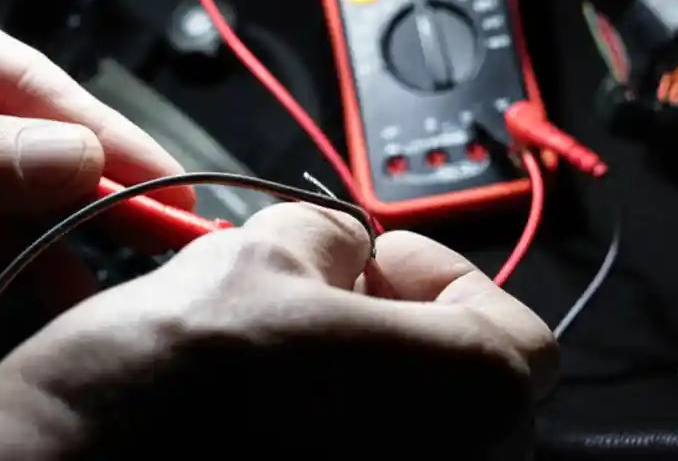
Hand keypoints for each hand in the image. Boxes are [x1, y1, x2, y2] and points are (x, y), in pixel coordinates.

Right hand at [0, 206, 556, 457]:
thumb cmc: (167, 380)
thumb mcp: (260, 254)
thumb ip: (333, 237)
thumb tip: (344, 249)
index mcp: (476, 397)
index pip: (510, 328)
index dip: (434, 277)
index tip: (367, 261)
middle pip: (462, 395)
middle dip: (396, 336)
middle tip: (317, 301)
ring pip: (407, 441)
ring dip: (357, 391)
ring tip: (274, 359)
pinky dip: (322, 444)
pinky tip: (255, 420)